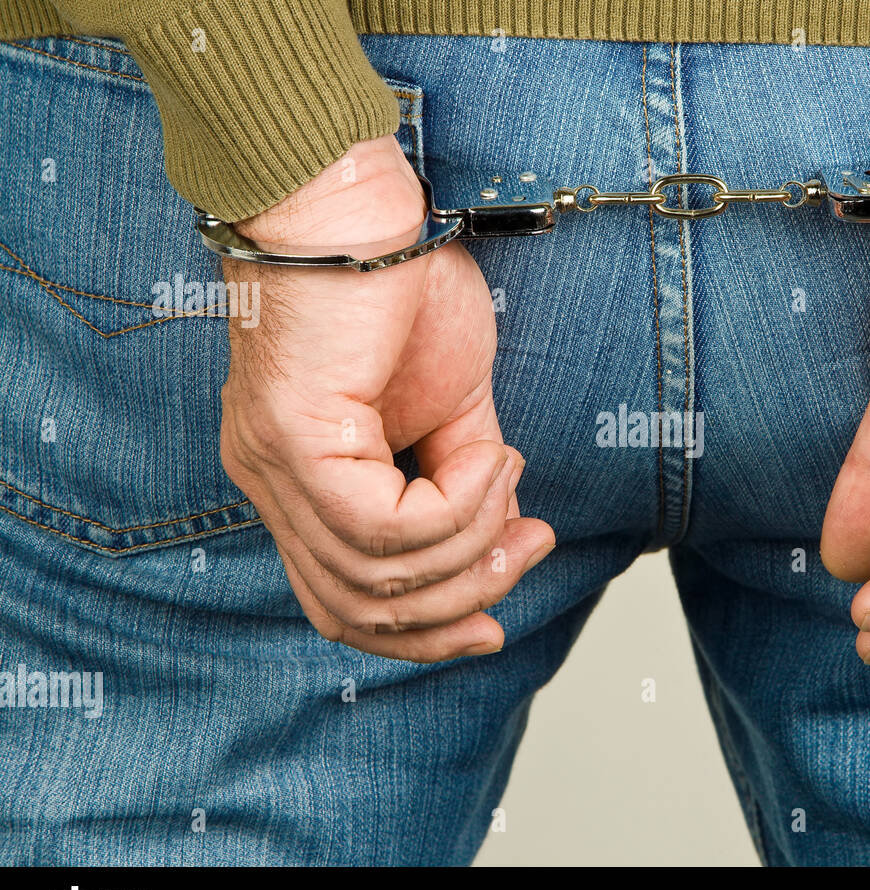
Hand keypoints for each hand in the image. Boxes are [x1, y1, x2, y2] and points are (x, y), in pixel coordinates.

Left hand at [219, 136, 554, 661]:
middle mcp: (274, 487)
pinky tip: (490, 455)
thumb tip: (502, 538)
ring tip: (510, 480)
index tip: (493, 624)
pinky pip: (387, 528)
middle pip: (357, 611)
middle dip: (459, 602)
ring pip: (378, 578)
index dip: (421, 638)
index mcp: (301, 484)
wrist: (357, 205)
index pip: (342, 605)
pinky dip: (458, 507)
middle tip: (528, 546)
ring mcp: (277, 468)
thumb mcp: (454, 405)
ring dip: (470, 546)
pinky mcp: (298, 441)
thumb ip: (467, 482)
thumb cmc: (398, 287)